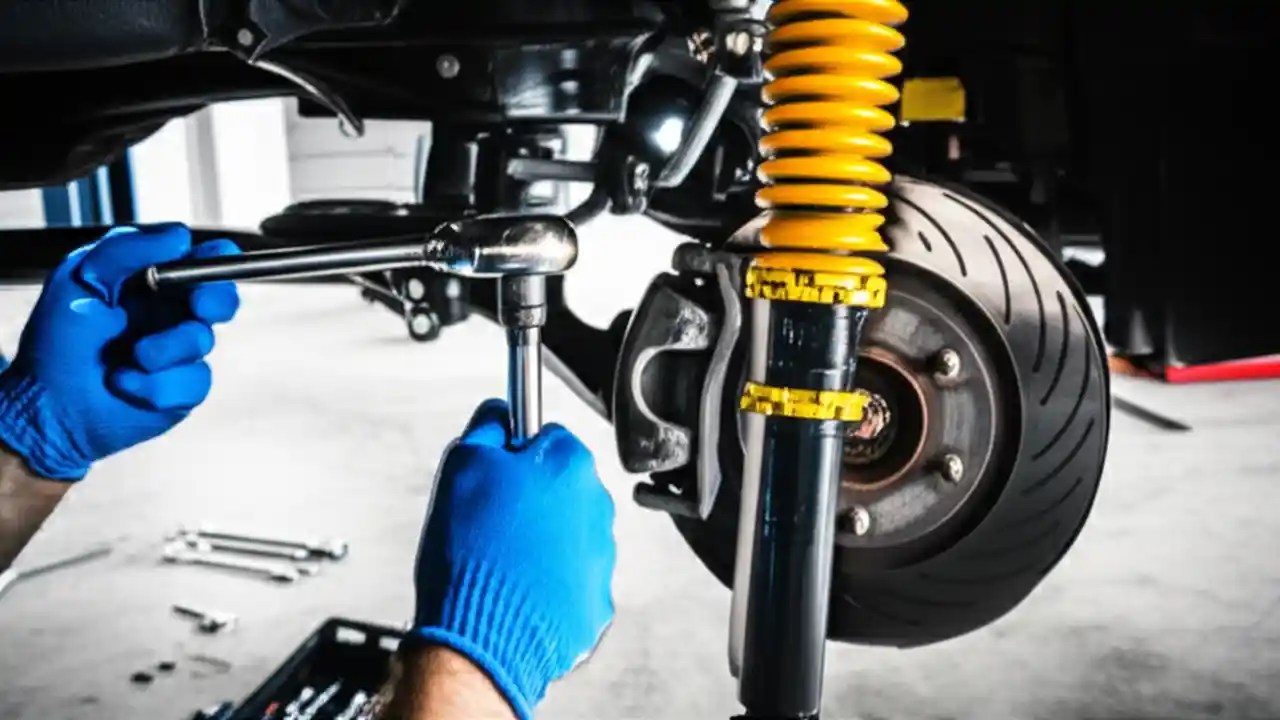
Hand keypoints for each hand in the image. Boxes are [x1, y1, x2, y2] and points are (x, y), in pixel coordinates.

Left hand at [0, 224, 239, 479]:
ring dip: (166, 348)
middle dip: (216, 298)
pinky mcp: (182, 391)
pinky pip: (194, 380)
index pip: (197, 262)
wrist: (47, 406)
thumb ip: (125, 248)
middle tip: (199, 305)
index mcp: (149, 284)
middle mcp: (169, 316)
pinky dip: (156, 384)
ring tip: (132, 356)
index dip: (217, 258)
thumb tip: (179, 236)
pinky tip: (126, 384)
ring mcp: (178, 354)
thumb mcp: (78, 278)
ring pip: (203, 340)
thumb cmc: (57, 342)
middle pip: (221, 298)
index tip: (220, 256)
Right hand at [413, 399, 614, 719]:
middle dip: (533, 500)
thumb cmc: (470, 553)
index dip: (516, 457)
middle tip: (492, 524)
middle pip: (563, 489)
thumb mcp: (461, 465)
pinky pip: (572, 582)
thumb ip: (487, 427)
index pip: (548, 439)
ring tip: (501, 564)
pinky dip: (550, 585)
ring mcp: (601, 560)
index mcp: (570, 466)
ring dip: (542, 543)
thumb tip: (499, 413)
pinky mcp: (596, 604)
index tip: (497, 476)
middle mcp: (598, 508)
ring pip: (569, 536)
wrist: (479, 638)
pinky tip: (517, 592)